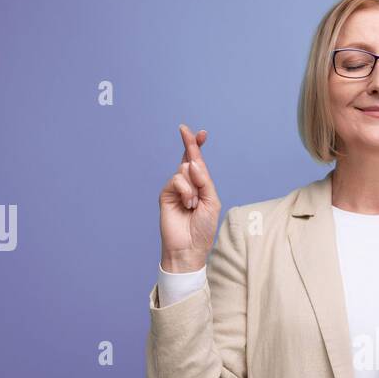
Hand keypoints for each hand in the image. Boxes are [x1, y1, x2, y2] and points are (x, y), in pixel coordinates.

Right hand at [158, 123, 221, 272]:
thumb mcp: (211, 202)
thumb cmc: (203, 228)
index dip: (197, 146)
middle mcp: (187, 184)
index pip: (198, 161)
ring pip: (184, 169)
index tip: (202, 133)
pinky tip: (187, 205)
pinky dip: (186, 191)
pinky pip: (176, 179)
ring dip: (193, 187)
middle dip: (190, 144)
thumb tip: (190, 162)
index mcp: (200, 185)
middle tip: (186, 129)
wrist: (189, 248)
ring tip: (193, 205)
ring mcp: (176, 189)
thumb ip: (204, 181)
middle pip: (188, 157)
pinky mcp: (166, 194)